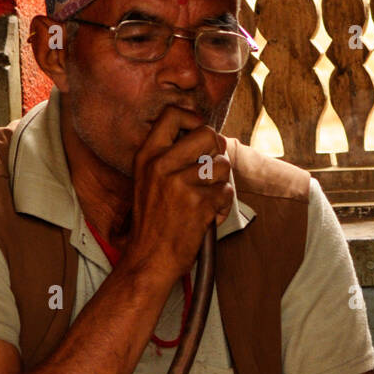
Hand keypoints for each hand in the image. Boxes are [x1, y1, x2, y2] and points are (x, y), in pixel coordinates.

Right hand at [126, 107, 232, 282]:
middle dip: (217, 151)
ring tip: (207, 199)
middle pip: (208, 134)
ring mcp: (180, 183)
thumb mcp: (147, 182)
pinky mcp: (198, 203)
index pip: (173, 114)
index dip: (194, 120)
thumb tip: (211, 138)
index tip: (199, 136)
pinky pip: (226, 192)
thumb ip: (170, 157)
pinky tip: (209, 216)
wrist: (148, 260)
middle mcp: (162, 165)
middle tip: (212, 170)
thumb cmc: (152, 224)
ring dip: (221, 183)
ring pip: (222, 165)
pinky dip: (223, 206)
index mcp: (147, 156)